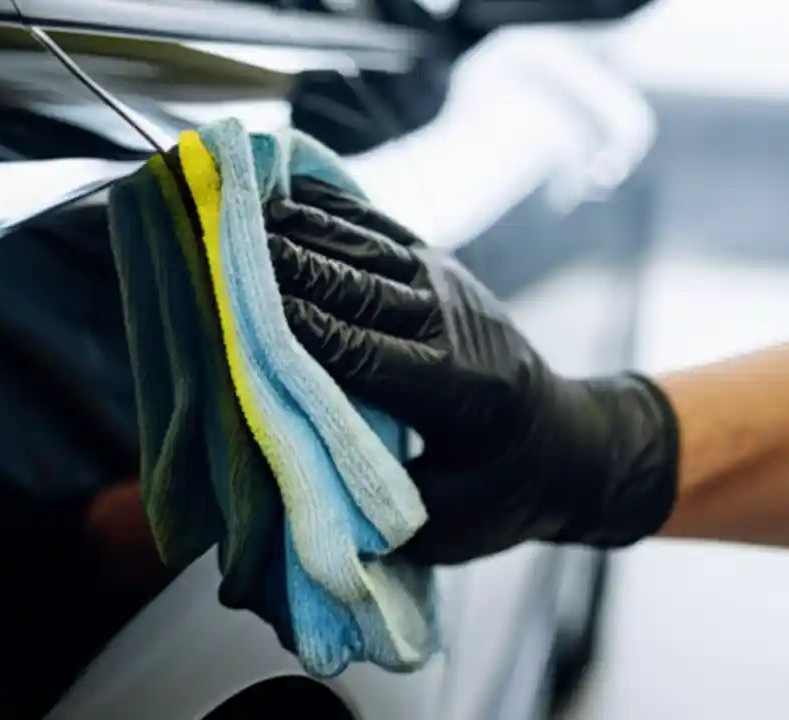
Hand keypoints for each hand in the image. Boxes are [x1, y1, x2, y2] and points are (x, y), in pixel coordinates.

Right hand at [264, 177, 679, 563]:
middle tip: (219, 246)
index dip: (303, 331)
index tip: (240, 312)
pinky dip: (331, 206)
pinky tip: (284, 189)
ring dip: (302, 230)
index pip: (367, 354)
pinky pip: (380, 226)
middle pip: (361, 289)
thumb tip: (283, 479)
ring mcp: (449, 286)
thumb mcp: (443, 523)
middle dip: (289, 268)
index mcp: (459, 391)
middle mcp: (454, 325)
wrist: (569, 443)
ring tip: (237, 211)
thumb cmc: (500, 493)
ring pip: (367, 248)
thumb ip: (371, 500)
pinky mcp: (440, 266)